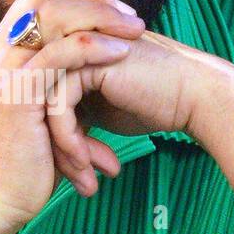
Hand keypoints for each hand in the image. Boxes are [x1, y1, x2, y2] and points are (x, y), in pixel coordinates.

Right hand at [0, 0, 146, 226]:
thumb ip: (59, 81)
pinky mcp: (18, 92)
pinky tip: (121, 54)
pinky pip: (60, 53)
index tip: (115, 10)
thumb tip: (93, 67)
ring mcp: (5, 69)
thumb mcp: (40, 108)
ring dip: (101, 18)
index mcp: (2, 50)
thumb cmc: (23, 159)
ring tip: (136, 31)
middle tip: (131, 16)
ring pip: (54, 16)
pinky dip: (95, 48)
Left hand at [45, 29, 227, 192]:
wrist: (193, 96)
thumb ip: (74, 113)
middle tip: (76, 183)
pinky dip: (68, 138)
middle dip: (55, 149)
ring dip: (62, 149)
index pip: (43, 102)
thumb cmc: (155, 105)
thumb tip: (49, 140)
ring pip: (44, 105)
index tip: (74, 175)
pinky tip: (85, 161)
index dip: (55, 142)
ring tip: (83, 178)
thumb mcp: (103, 110)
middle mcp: (69, 50)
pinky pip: (59, 103)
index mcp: (70, 58)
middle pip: (39, 104)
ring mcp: (75, 50)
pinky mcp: (85, 59)